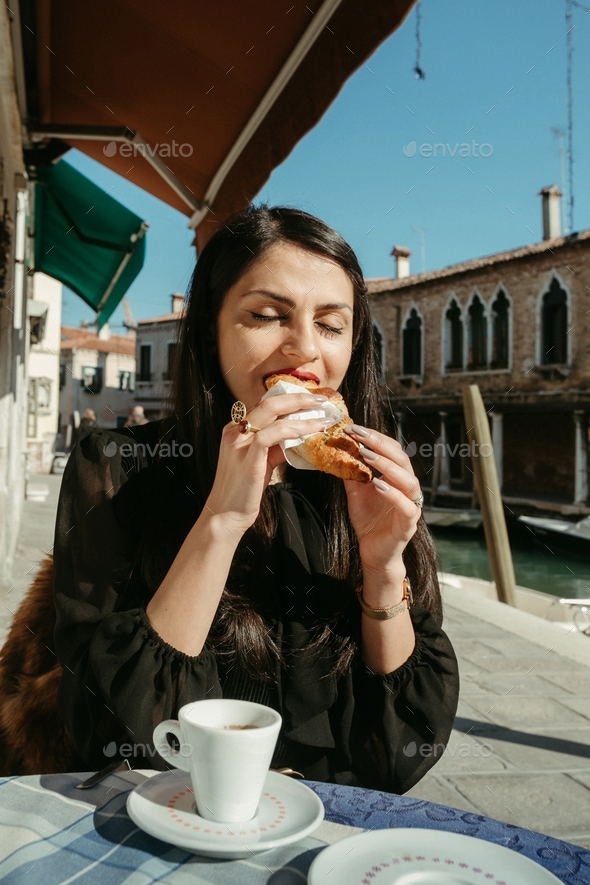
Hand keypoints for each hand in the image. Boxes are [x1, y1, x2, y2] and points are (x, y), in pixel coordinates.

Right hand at [206, 393, 328, 535]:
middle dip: (298, 398)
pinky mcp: (247, 457)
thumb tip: (298, 437)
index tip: (311, 401)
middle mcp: (235, 431)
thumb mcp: (262, 462)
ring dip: (300, 413)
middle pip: (269, 402)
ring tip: (321, 418)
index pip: (265, 405)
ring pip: (271, 413)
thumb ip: (276, 447)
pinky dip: (291, 430)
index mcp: (237, 429)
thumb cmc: (244, 490)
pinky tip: (306, 433)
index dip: (290, 399)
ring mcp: (239, 442)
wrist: (226, 514)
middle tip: (320, 400)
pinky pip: (270, 435)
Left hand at [342, 425, 421, 575]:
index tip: (353, 428)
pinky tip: (377, 485)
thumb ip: (352, 472)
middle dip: (379, 444)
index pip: (391, 450)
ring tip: (367, 455)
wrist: (373, 553)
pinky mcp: (409, 523)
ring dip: (387, 465)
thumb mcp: (355, 492)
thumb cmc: (368, 521)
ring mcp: (411, 504)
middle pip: (401, 459)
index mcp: (397, 477)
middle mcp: (408, 487)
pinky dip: (393, 493)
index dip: (374, 437)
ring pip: (408, 480)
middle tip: (358, 434)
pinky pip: (406, 505)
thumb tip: (338, 449)